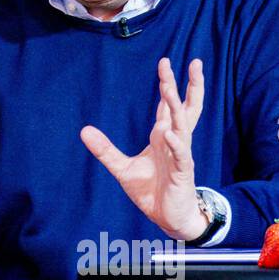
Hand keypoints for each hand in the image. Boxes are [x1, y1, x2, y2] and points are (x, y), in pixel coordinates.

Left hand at [80, 57, 208, 240]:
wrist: (168, 217)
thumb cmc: (151, 191)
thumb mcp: (122, 168)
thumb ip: (105, 150)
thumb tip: (84, 130)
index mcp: (163, 137)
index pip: (167, 105)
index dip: (168, 84)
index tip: (165, 63)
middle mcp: (175, 141)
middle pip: (184, 108)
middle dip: (188, 86)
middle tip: (194, 62)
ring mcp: (181, 156)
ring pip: (183, 126)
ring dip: (177, 107)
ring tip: (170, 88)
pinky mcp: (183, 173)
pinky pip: (181, 155)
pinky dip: (176, 144)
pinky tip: (170, 133)